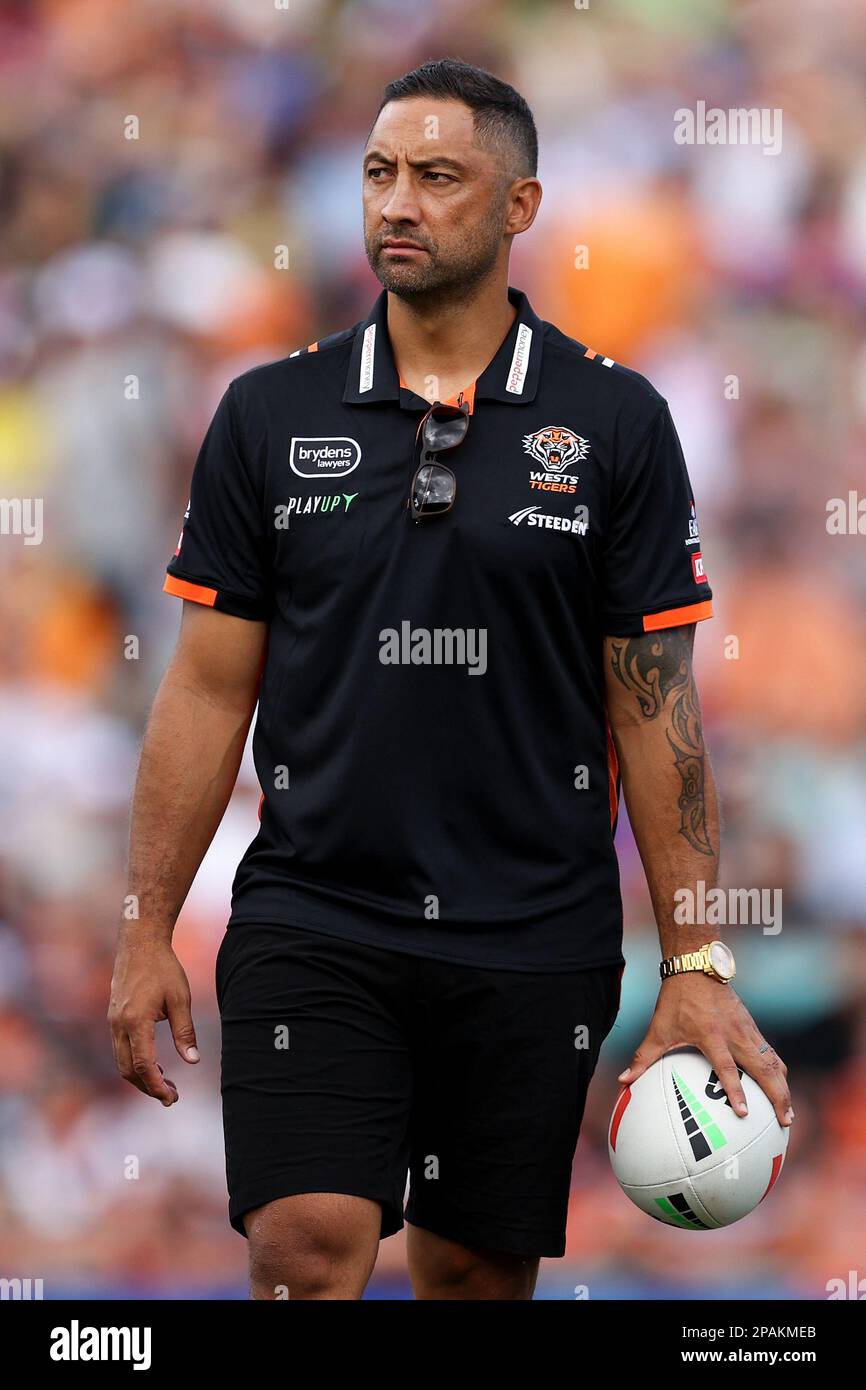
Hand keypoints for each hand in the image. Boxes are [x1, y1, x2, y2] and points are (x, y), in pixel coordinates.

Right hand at [108, 929, 198, 1105]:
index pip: (144, 1065)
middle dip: (148, 1087)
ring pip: (122, 1061)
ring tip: (165, 1084)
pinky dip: (135, 1062)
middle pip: (128, 1070)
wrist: (140, 942)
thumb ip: (185, 1032)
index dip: (156, 1086)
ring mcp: (113, 1021)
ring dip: (141, 1076)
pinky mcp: (113, 1017)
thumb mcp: (180, 999)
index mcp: (135, 1021)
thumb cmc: (163, 968)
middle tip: (171, 1097)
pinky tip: (155, 1063)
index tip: (171, 1098)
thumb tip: (192, 1061)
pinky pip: (120, 1048)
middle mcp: (119, 1024)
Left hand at [617, 973, 793, 1127]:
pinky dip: (779, 1071)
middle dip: (778, 1096)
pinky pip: (770, 1052)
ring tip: (788, 1113)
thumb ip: (642, 1058)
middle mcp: (734, 1035)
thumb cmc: (676, 1000)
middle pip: (763, 1068)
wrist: (698, 967)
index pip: (727, 1068)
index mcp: (711, 1036)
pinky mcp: (752, 1027)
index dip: (735, 1091)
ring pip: (773, 1061)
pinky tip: (781, 1086)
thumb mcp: (658, 1029)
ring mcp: (747, 1030)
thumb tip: (623, 1081)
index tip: (744, 1113)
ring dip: (783, 1086)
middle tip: (785, 1122)